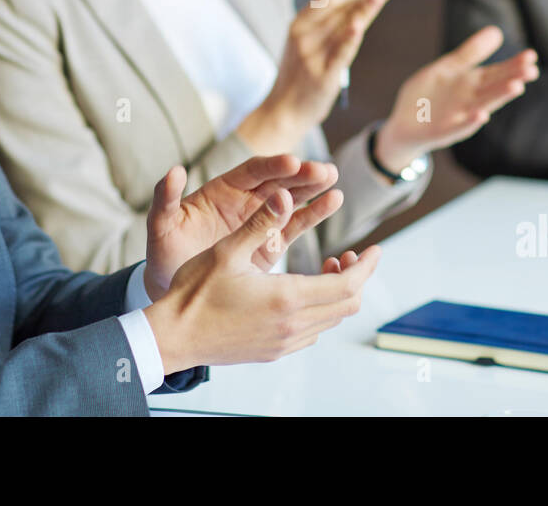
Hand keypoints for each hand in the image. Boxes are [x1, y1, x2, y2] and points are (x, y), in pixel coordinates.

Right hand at [143, 189, 381, 371]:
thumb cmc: (194, 292)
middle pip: (346, 304)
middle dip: (356, 277)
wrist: (172, 338)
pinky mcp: (273, 351)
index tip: (375, 248)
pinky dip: (320, 310)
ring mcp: (283, 342)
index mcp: (286, 297)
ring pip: (331, 319)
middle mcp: (291, 325)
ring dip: (338, 294)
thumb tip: (285, 194)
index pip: (347, 284)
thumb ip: (260, 223)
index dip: (367, 266)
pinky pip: (312, 332)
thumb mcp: (227, 250)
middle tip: (349, 254)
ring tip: (327, 267)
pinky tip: (303, 292)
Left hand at [144, 154, 343, 300]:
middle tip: (323, 171)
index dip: (272, 166)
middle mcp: (245, 200)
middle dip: (301, 175)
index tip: (292, 162)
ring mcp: (260, 220)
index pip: (252, 172)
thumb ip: (166, 199)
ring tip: (333, 181)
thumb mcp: (162, 226)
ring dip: (312, 190)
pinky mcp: (270, 242)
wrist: (175, 288)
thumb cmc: (165, 253)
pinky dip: (313, 214)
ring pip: (291, 199)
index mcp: (222, 190)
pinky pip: (295, 225)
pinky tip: (333, 201)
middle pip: (278, 181)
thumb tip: (174, 171)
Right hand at [237, 0, 396, 154]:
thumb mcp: (306, 45)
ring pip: (343, 27)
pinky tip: (358, 28)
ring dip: (364, 9)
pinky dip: (349, 40)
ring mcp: (312, 56)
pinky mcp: (322, 77)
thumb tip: (356, 5)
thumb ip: (327, 26)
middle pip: (338, 9)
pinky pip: (339, 54)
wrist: (283, 111)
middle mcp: (303, 37)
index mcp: (297, 25)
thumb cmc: (300, 75)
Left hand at [372, 26, 538, 171]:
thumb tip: (497, 31)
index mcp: (471, 83)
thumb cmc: (429, 95)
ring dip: (499, 97)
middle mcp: (470, 100)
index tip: (532, 55)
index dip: (513, 64)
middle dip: (513, 79)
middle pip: (495, 88)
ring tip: (516, 87)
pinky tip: (482, 115)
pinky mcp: (443, 131)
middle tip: (532, 70)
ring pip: (483, 106)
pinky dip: (470, 121)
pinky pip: (458, 127)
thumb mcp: (448, 68)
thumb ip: (471, 52)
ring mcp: (458, 116)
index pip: (497, 72)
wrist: (403, 124)